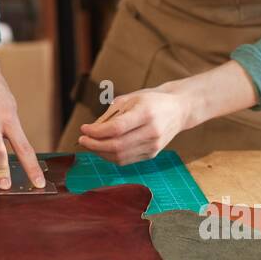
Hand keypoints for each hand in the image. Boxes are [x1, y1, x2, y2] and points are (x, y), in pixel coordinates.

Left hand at [77, 86, 193, 165]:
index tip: (84, 129)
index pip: (116, 128)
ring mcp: (154, 145)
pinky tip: (103, 149)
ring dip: (100, 153)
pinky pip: (127, 160)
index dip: (96, 132)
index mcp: (146, 113)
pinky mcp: (152, 154)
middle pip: (117, 146)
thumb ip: (110, 115)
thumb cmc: (150, 101)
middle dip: (94, 145)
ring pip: (120, 156)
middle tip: (82, 140)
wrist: (178, 110)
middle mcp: (152, 132)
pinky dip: (111, 157)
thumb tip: (91, 131)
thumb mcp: (129, 99)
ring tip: (90, 144)